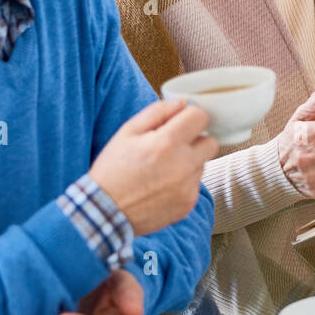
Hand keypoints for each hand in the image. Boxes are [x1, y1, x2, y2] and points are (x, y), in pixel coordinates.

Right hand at [89, 97, 219, 235]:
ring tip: (162, 169)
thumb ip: (157, 112)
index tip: (180, 122)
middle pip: (210, 142)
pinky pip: (196, 185)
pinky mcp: (188, 204)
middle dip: (195, 139)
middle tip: (173, 146)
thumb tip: (183, 103)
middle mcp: (183, 165)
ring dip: (189, 162)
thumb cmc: (112, 169)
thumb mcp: (127, 132)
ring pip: (202, 164)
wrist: (103, 212)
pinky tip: (162, 186)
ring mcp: (188, 187)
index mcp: (167, 143)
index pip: (201, 117)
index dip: (190, 116)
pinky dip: (184, 183)